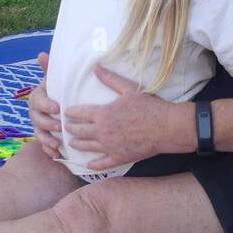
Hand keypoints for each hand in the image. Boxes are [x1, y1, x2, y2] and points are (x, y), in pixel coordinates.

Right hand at [27, 53, 62, 159]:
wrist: (64, 105)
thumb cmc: (61, 90)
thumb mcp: (57, 80)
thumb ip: (50, 69)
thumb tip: (41, 54)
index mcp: (38, 96)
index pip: (37, 100)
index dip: (45, 104)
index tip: (56, 108)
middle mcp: (35, 111)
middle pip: (36, 119)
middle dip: (47, 123)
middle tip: (60, 126)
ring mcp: (38, 125)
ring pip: (38, 133)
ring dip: (46, 139)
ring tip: (57, 144)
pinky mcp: (44, 137)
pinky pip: (43, 145)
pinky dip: (49, 150)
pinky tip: (56, 154)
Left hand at [60, 64, 181, 170]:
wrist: (166, 127)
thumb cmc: (149, 106)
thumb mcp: (129, 89)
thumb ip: (110, 79)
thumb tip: (96, 67)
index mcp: (103, 114)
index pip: (80, 113)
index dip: (71, 113)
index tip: (67, 112)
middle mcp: (102, 132)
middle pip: (79, 131)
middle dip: (71, 129)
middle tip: (66, 128)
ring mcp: (109, 147)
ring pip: (86, 147)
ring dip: (77, 145)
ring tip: (72, 143)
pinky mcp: (118, 158)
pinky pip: (101, 164)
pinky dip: (93, 165)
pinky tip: (88, 164)